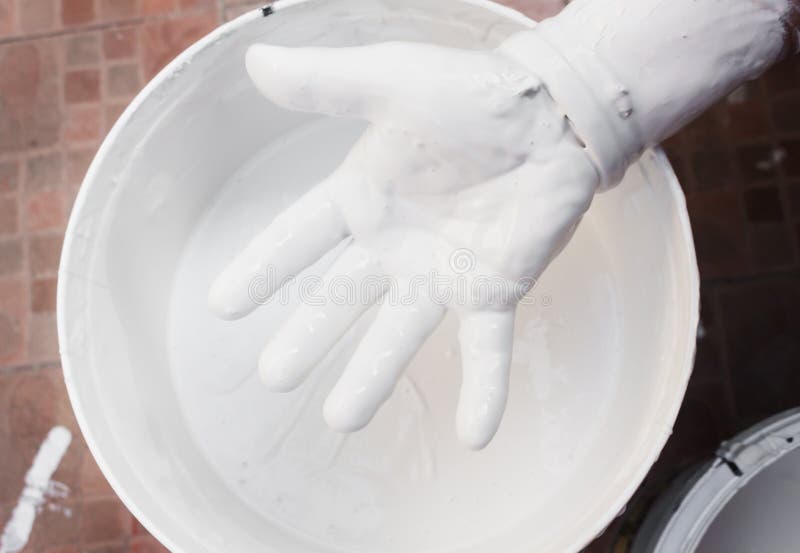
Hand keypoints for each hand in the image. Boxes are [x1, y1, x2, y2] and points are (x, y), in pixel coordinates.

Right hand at [208, 39, 598, 448]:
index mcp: (365, 197)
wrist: (554, 114)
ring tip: (341, 420)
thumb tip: (257, 58)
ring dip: (372, 378)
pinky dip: (484, 389)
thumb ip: (330, 83)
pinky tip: (476, 435)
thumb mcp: (395, 80)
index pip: (300, 235)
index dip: (262, 267)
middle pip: (340, 300)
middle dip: (308, 337)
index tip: (222, 304)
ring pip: (399, 335)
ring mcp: (444, 273)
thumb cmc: (475, 95)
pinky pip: (487, 348)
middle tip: (275, 377)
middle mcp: (396, 245)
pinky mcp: (494, 289)